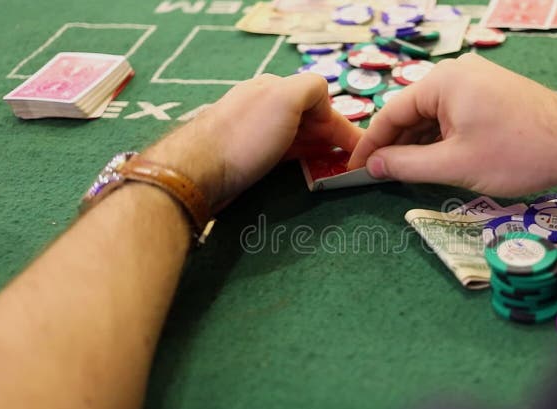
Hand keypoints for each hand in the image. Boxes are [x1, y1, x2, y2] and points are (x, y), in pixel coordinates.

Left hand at [146, 73, 362, 209]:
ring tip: (335, 169)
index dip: (342, 124)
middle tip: (351, 163)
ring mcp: (253, 131)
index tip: (359, 150)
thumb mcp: (286, 98)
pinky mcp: (245, 156)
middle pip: (309, 118)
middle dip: (332, 137)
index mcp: (274, 87)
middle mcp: (263, 104)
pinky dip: (301, 159)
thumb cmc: (245, 137)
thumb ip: (312, 88)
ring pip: (297, 136)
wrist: (197, 174)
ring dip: (318, 149)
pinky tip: (307, 170)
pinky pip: (282, 152)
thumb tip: (326, 103)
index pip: (320, 99)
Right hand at [347, 53, 556, 196]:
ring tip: (404, 175)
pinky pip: (453, 116)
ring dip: (419, 145)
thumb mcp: (454, 165)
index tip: (355, 170)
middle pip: (411, 112)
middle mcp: (457, 73)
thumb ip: (406, 165)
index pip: (391, 112)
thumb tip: (374, 167)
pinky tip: (435, 162)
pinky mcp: (492, 94)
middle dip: (395, 146)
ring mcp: (477, 82)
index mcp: (443, 81)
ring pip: (433, 116)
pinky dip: (440, 139)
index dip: (370, 144)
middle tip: (378, 177)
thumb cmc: (516, 153)